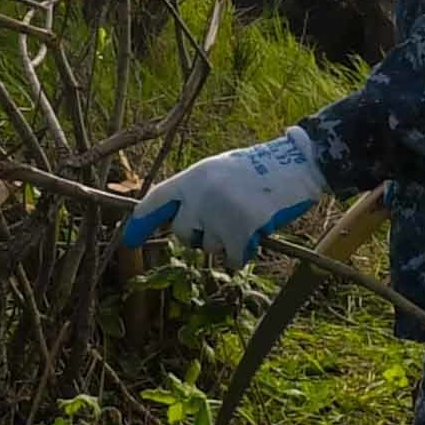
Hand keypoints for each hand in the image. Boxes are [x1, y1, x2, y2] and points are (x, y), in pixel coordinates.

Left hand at [120, 128, 325, 262]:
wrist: (295, 164)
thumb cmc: (257, 169)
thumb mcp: (216, 172)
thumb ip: (194, 193)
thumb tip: (176, 222)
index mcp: (192, 177)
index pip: (156, 201)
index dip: (140, 222)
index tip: (129, 240)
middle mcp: (200, 196)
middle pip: (182, 234)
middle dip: (198, 235)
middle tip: (223, 221)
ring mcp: (219, 215)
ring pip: (209, 248)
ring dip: (226, 242)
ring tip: (247, 217)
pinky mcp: (240, 231)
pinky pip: (233, 259)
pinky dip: (244, 254)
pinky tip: (256, 235)